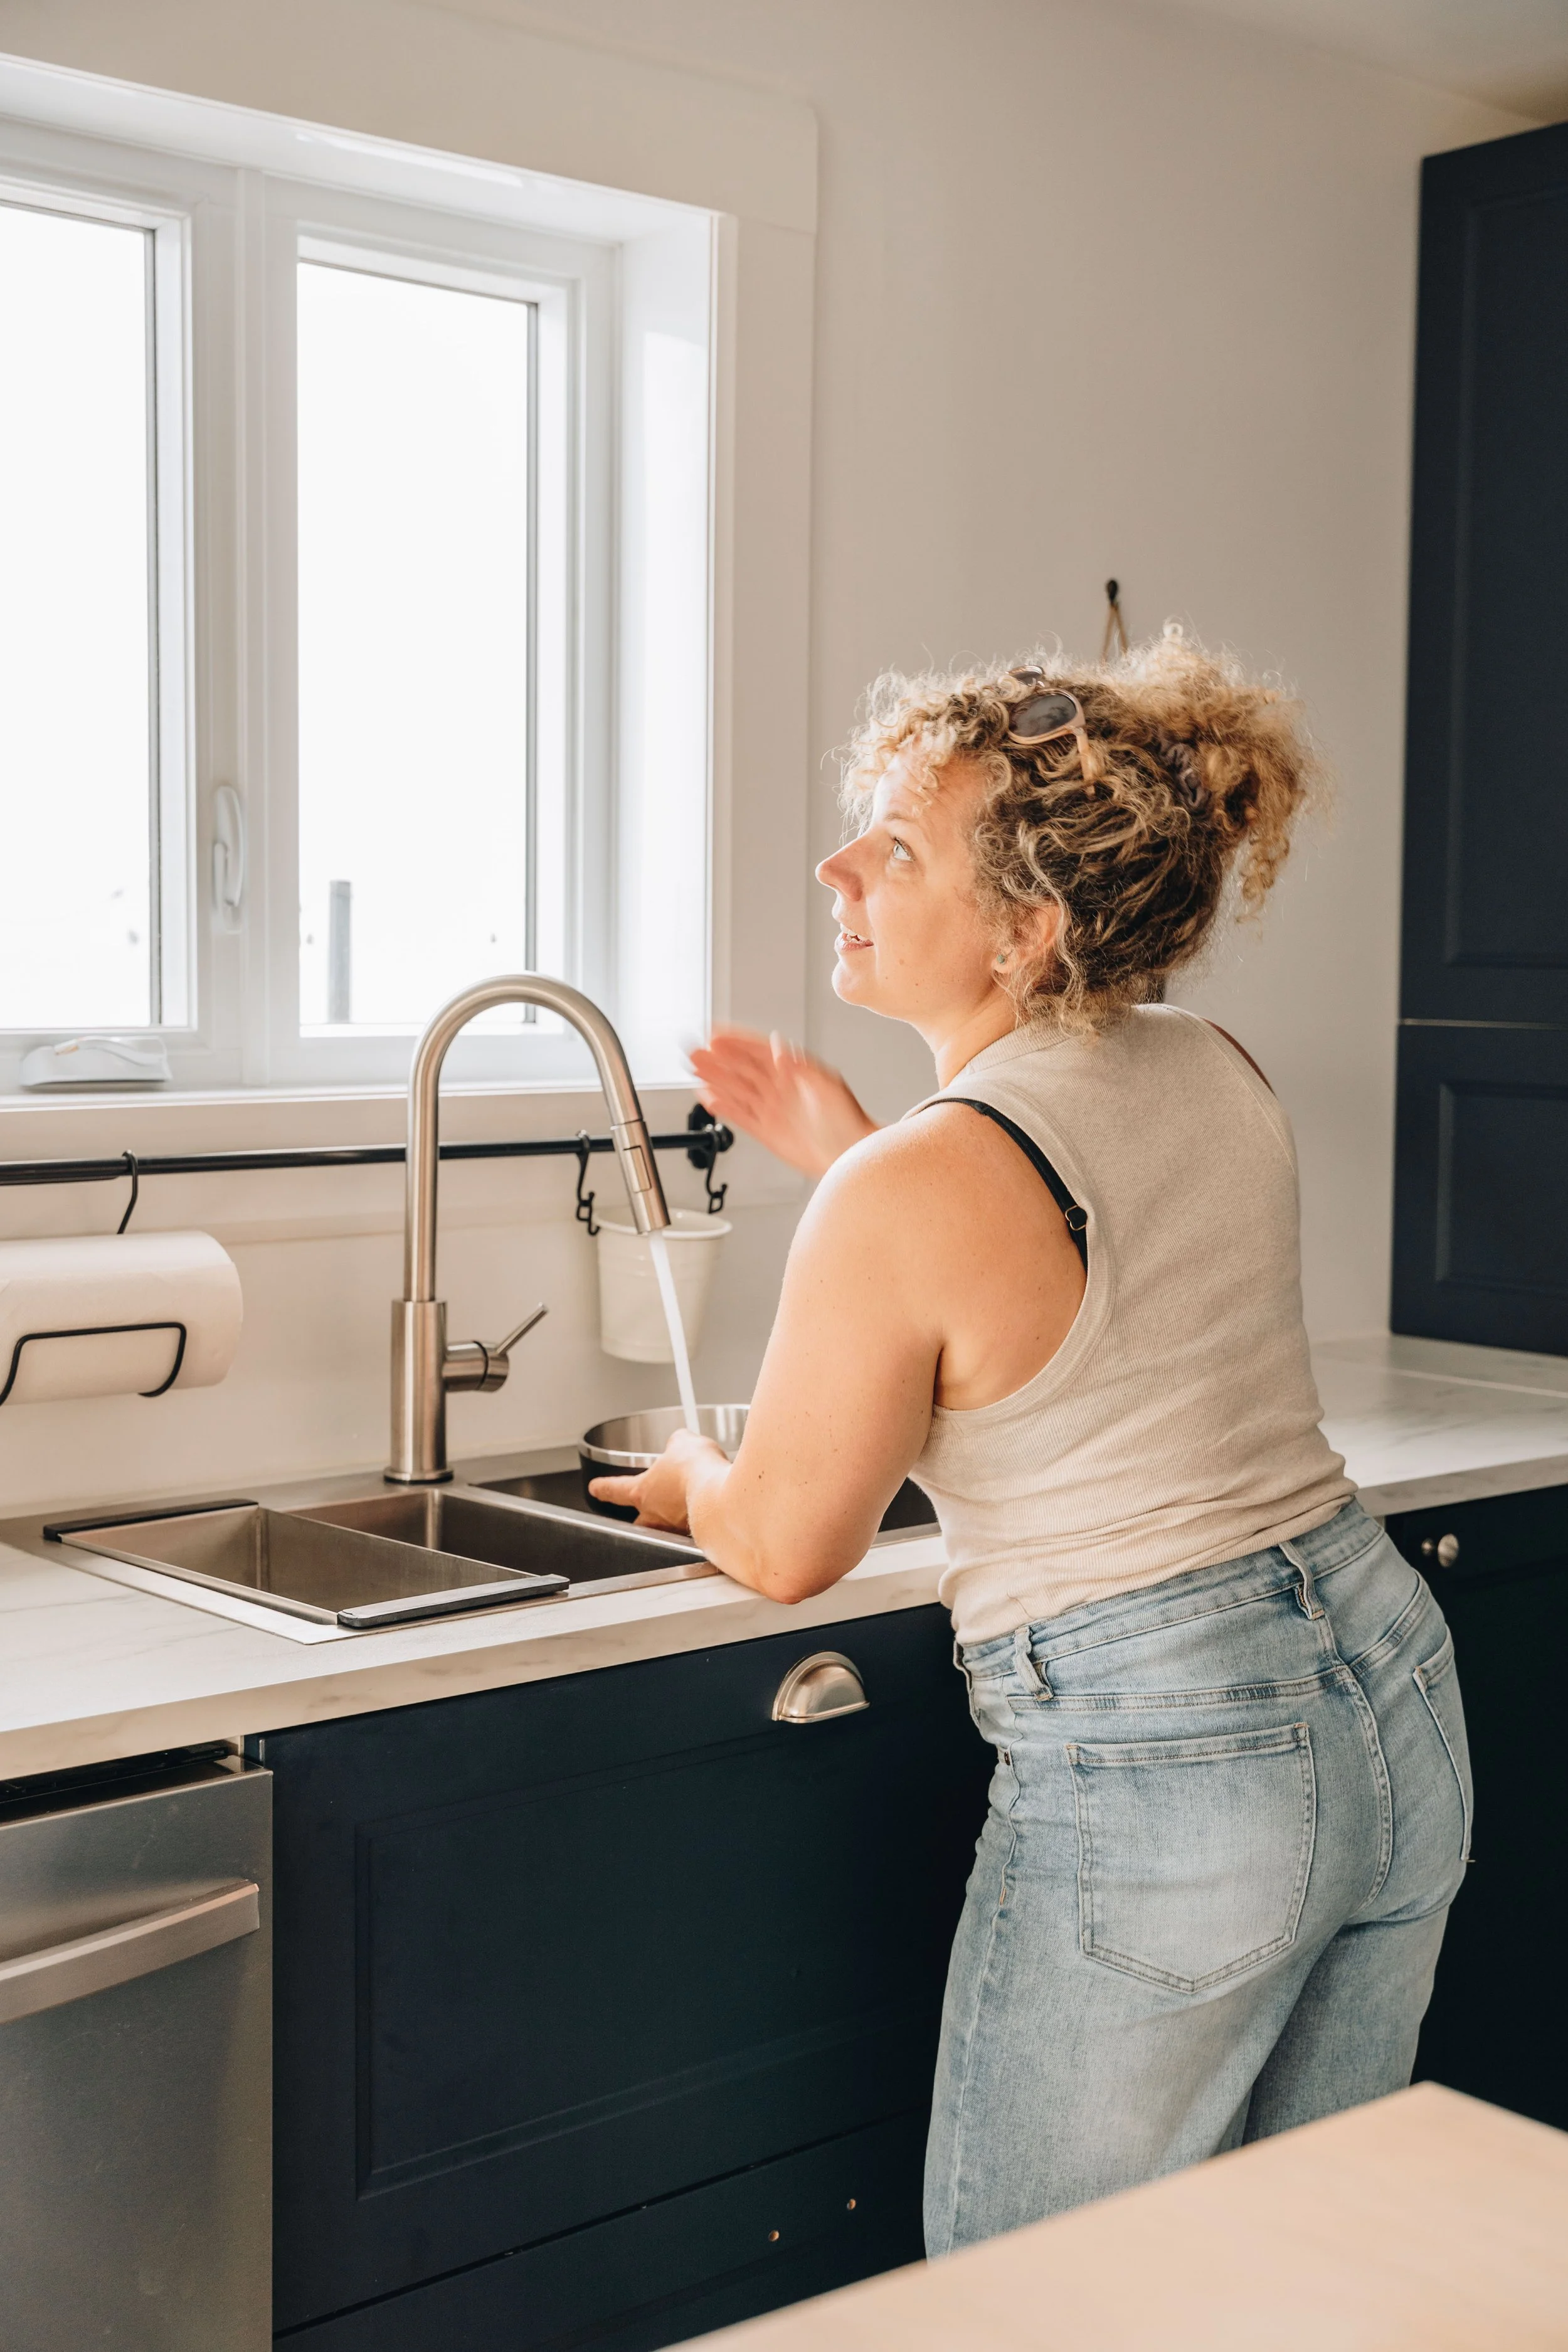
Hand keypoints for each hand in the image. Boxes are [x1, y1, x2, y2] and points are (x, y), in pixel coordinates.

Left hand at [589, 1427, 727, 1532]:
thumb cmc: (696, 1472)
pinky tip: (708, 1512)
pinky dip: (698, 1522)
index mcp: (643, 1492)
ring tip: (683, 1510)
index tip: (595, 1488)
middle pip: (638, 1523)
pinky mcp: (698, 1535)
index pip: (615, 1490)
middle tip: (642, 1514)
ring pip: (666, 1530)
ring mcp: (675, 1529)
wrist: (721, 1496)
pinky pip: (694, 1530)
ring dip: (672, 1520)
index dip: (604, 1488)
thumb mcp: (683, 1444)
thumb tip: (680, 1444)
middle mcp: (655, 1515)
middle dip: (639, 1519)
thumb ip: (676, 1445)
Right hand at [689, 1026, 878, 1177]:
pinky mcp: (767, 1131)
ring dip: (714, 1079)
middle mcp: (779, 1088)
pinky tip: (708, 1097)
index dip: (735, 1042)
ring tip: (693, 1068)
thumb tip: (779, 1048)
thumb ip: (801, 1067)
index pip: (758, 1051)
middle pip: (740, 1068)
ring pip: (736, 1090)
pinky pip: (739, 1115)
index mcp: (793, 1071)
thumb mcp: (828, 1086)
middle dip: (717, 1059)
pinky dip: (723, 1106)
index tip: (714, 1035)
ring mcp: (771, 1109)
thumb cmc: (849, 1119)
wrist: (852, 1153)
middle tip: (694, 1049)